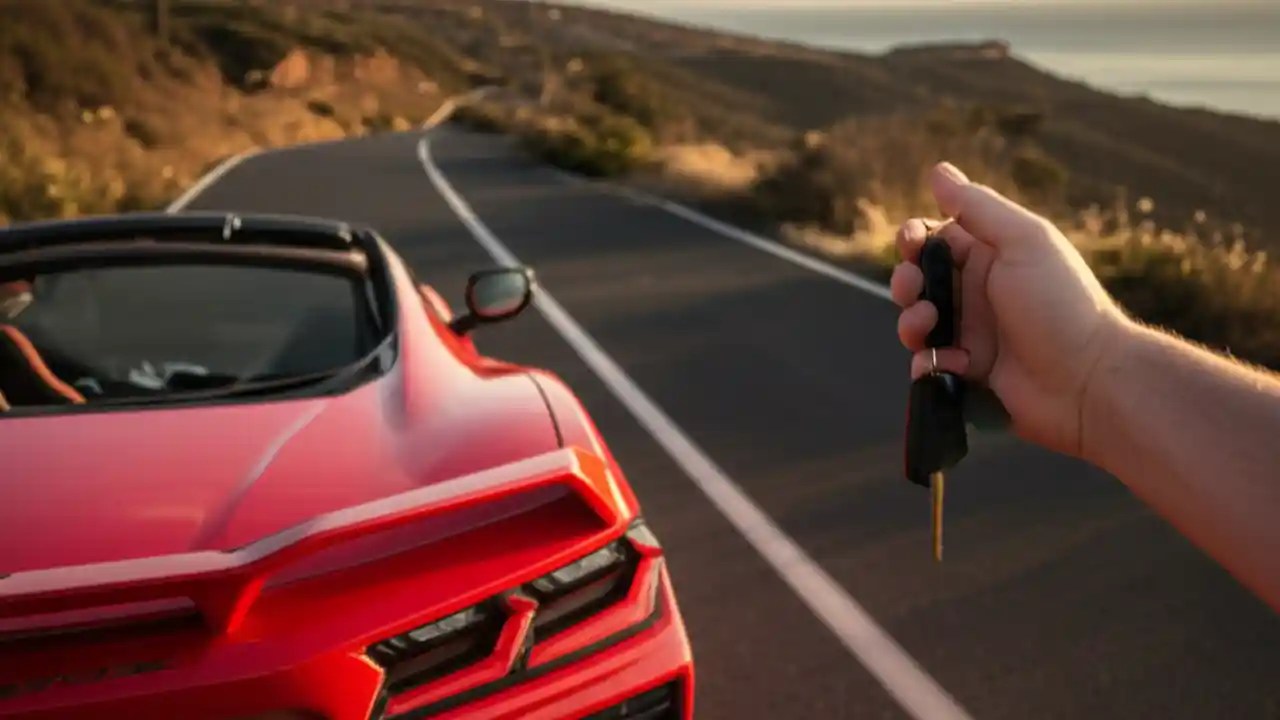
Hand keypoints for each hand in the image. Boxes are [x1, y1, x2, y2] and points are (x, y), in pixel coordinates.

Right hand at [892, 162, 1128, 457]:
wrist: (1087, 381)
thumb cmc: (1060, 304)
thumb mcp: (1022, 242)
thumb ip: (977, 206)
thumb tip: (939, 171)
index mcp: (992, 255)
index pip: (937, 238)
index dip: (915, 239)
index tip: (910, 244)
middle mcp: (979, 291)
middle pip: (919, 280)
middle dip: (906, 282)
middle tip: (914, 290)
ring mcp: (974, 332)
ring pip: (918, 322)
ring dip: (911, 322)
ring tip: (929, 326)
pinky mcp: (970, 370)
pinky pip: (930, 363)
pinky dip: (928, 363)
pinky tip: (947, 363)